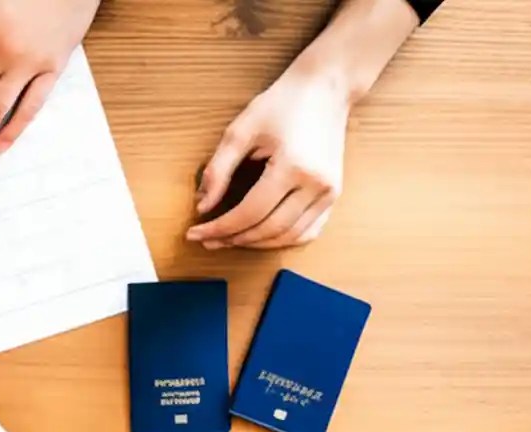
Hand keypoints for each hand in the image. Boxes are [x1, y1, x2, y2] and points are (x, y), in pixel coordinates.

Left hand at [189, 69, 349, 249]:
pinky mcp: (334, 194)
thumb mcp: (240, 131)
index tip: (195, 233)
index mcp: (293, 166)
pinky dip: (282, 240)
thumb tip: (202, 206)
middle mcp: (317, 184)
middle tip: (207, 240)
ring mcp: (330, 192)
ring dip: (256, 244)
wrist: (326, 88)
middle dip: (234, 239)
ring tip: (228, 240)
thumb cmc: (282, 103)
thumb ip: (218, 171)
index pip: (249, 213)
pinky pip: (308, 231)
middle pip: (269, 230)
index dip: (219, 228)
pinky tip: (259, 237)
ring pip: (289, 237)